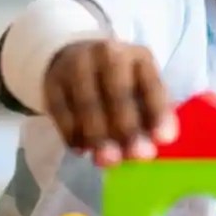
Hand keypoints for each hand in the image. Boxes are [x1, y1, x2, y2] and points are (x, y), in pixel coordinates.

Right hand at [43, 39, 177, 165]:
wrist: (75, 58)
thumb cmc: (119, 82)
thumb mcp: (141, 88)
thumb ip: (151, 113)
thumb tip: (160, 141)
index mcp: (139, 57)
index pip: (151, 85)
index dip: (158, 113)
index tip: (162, 139)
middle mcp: (108, 55)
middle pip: (118, 94)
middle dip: (127, 129)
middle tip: (133, 156)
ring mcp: (77, 65)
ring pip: (87, 104)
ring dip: (98, 137)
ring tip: (106, 160)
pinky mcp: (53, 80)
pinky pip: (61, 111)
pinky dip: (72, 134)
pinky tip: (81, 149)